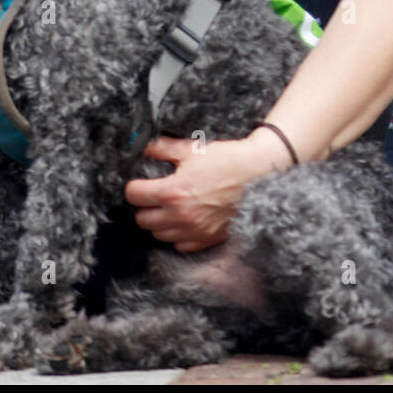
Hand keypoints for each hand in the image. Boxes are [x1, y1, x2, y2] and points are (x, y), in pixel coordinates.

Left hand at [124, 133, 285, 252]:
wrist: (258, 174)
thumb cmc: (226, 160)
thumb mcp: (191, 149)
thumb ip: (162, 149)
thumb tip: (143, 147)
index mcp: (173, 192)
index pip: (134, 196)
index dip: (135, 187)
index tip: (141, 183)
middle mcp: (180, 216)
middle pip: (142, 219)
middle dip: (145, 206)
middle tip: (155, 195)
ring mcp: (194, 231)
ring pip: (159, 234)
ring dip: (160, 221)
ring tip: (171, 207)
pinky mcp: (207, 240)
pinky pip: (180, 245)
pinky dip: (178, 234)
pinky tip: (185, 219)